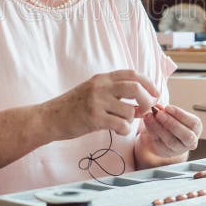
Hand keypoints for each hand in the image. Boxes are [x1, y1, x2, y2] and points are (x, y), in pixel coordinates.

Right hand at [43, 70, 158, 138]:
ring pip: (129, 110)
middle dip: (147, 99)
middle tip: (146, 109)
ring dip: (131, 119)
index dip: (148, 83)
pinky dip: (124, 130)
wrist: (49, 118)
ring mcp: (97, 102)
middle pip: (135, 87)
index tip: (155, 93)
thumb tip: (142, 102)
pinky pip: (121, 125)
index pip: (132, 74)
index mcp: (102, 78)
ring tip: (122, 123)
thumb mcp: (92, 91)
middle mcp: (100, 87)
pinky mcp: (94, 118)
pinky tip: (117, 130)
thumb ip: (114, 93)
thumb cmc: (72, 107)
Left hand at [138, 105, 202, 158]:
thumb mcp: (173, 114)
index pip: (193, 123)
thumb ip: (167, 110)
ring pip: (170, 141)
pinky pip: (159, 144)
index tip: (167, 107)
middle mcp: (190, 142)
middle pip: (185, 135)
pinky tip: (147, 122)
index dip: (180, 115)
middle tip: (159, 113)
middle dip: (171, 123)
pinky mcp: (165, 153)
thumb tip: (158, 107)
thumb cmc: (173, 120)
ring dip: (158, 128)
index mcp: (196, 129)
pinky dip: (151, 132)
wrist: (165, 134)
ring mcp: (178, 150)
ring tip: (149, 116)